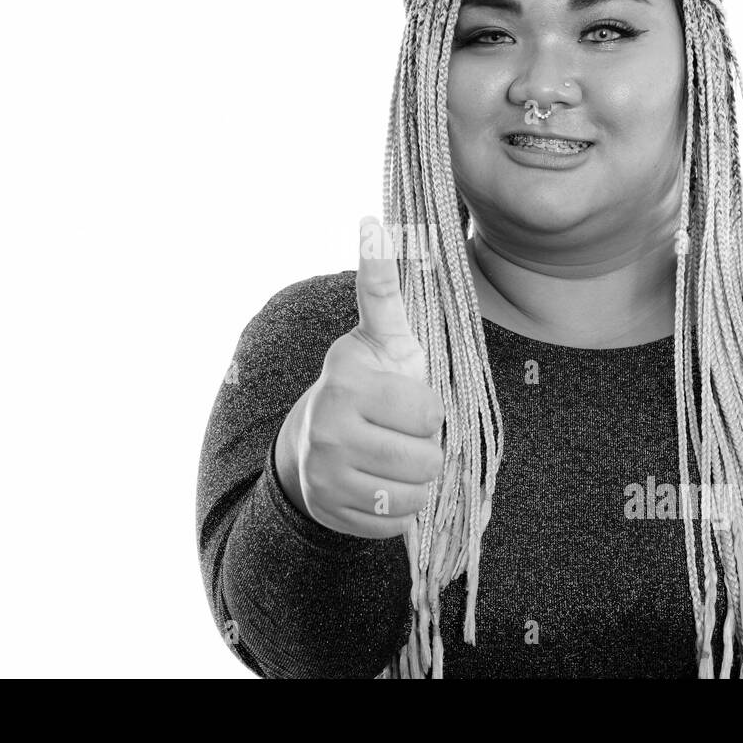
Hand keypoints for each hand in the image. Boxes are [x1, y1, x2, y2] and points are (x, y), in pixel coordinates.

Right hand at [289, 217, 445, 538]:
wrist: (313, 443)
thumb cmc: (369, 381)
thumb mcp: (382, 334)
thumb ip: (385, 285)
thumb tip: (373, 220)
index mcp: (347, 377)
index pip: (427, 412)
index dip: (428, 410)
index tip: (407, 399)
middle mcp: (328, 424)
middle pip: (425, 458)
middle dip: (424, 448)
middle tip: (399, 434)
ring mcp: (324, 471)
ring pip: (415, 494)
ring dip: (415, 481)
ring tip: (391, 458)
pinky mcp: (329, 510)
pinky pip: (396, 522)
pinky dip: (397, 509)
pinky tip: (376, 485)